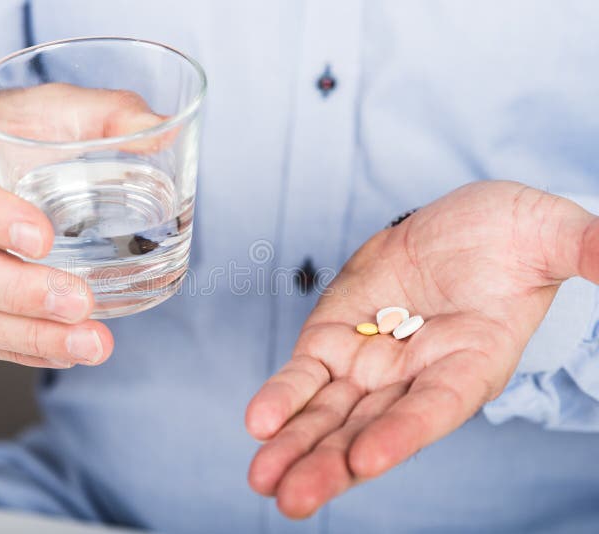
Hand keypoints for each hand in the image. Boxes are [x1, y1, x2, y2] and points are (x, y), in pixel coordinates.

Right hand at [0, 84, 161, 366]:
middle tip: (79, 302)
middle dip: (13, 290)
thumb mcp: (48, 110)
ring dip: (26, 336)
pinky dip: (21, 350)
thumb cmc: (4, 140)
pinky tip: (67, 350)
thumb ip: (106, 114)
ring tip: (91, 344)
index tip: (43, 239)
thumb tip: (165, 130)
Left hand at [245, 181, 598, 516]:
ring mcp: (372, 361)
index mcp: (472, 364)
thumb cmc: (509, 234)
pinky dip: (284, 395)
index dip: (404, 432)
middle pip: (371, 428)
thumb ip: (581, 249)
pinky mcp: (336, 336)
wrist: (457, 224)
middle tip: (291, 500)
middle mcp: (417, 376)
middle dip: (330, 464)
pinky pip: (306, 374)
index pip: (435, 407)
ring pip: (329, 413)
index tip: (369, 458)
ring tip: (262, 480)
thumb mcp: (548, 234)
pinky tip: (259, 422)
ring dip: (295, 446)